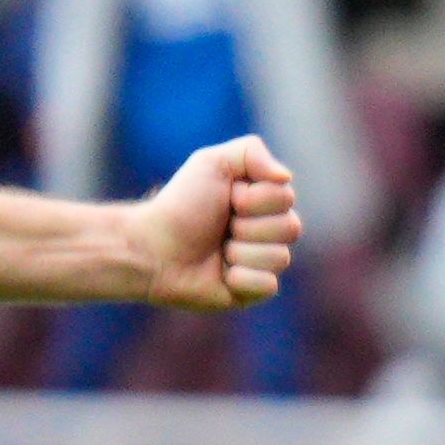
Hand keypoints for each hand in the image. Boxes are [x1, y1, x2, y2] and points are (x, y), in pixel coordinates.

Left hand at [136, 137, 302, 309]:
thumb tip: (286, 177)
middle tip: (222, 227)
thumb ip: (251, 152)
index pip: (286, 197)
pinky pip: (269, 286)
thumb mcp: (212, 163)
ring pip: (281, 258)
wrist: (153, 248)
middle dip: (248, 226)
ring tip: (218, 252)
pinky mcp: (252, 292)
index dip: (255, 199)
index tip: (227, 199)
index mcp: (264, 201)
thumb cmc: (181, 204)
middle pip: (291, 228)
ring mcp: (262, 263)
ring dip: (240, 252)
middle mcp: (268, 232)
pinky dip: (242, 278)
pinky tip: (222, 275)